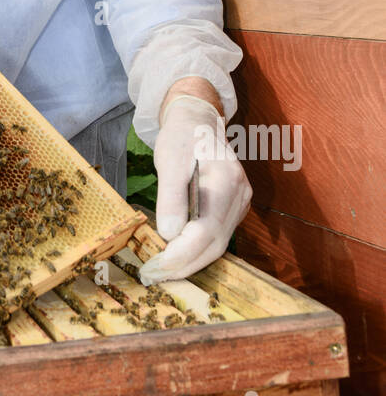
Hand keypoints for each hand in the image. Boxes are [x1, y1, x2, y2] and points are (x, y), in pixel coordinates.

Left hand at [138, 95, 251, 282]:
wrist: (197, 120)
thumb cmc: (181, 137)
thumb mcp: (169, 160)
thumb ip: (171, 196)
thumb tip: (170, 234)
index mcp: (226, 180)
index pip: (206, 231)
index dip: (181, 255)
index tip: (155, 268)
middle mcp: (241, 194)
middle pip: (215, 243)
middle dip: (184, 265)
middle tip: (153, 276)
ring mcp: (242, 202)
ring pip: (218, 244)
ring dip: (190, 261)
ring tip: (160, 270)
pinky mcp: (235, 207)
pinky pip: (218, 236)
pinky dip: (197, 249)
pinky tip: (176, 254)